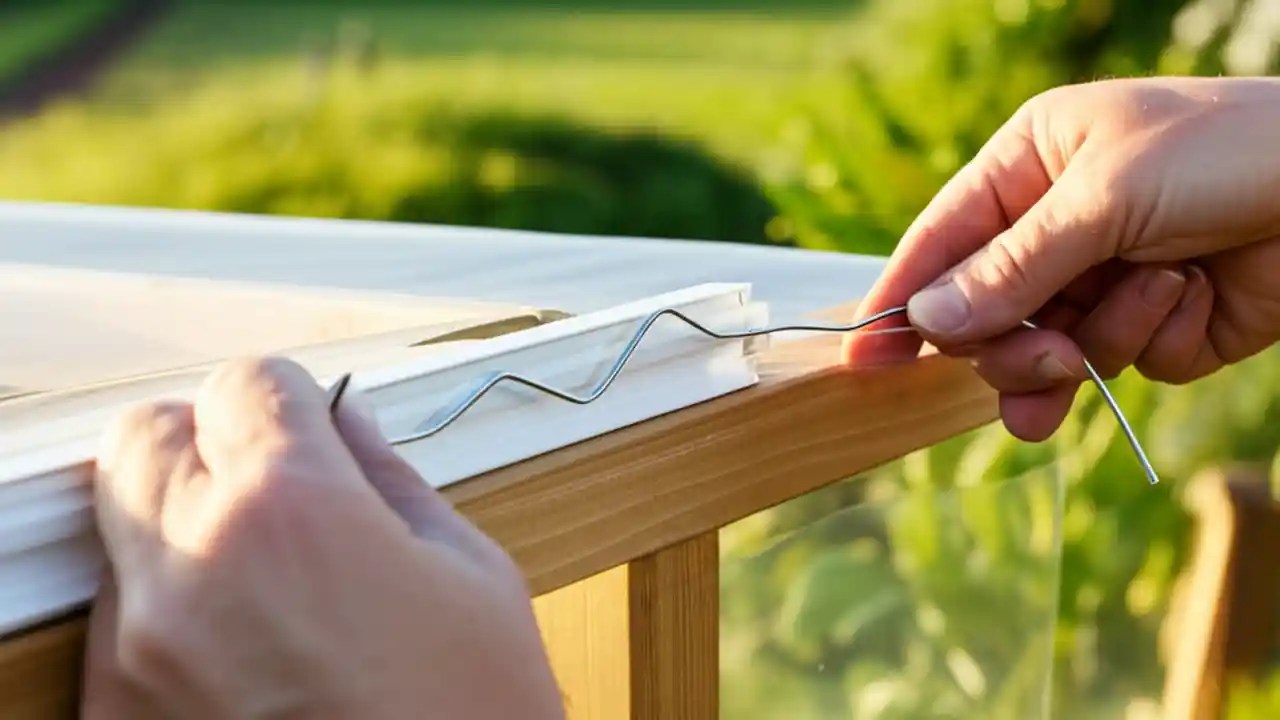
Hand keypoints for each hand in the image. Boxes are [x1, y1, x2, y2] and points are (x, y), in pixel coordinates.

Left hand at [83, 358, 563, 719]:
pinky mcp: (118, 718)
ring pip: (119, 521)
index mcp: (295, 511)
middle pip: (149, 435)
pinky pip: (118, 617)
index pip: (246, 384)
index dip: (289, 397)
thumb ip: (394, 482)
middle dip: (209, 438)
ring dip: (180, 517)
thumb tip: (352, 428)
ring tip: (261, 565)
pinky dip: (166, 603)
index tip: (308, 420)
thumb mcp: (472, 579)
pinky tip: (241, 639)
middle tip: (271, 478)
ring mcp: (142, 649)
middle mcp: (195, 566)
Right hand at [844, 76, 1279, 440]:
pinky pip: (1118, 360)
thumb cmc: (1226, 152)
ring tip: (1100, 347)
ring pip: (1045, 348)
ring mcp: (1106, 276)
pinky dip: (1149, 337)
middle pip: (985, 312)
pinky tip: (1188, 295)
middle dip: (1010, 342)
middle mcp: (1059, 223)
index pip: (942, 241)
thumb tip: (923, 321)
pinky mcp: (1158, 323)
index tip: (863, 360)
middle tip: (1048, 358)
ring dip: (1077, 350)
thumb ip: (1007, 268)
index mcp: (1032, 165)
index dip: (900, 300)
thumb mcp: (1101, 199)